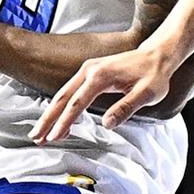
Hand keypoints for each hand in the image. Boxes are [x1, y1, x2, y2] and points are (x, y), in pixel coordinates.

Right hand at [30, 38, 184, 143]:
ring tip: (41, 134)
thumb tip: (107, 124)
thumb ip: (126, 108)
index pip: (77, 103)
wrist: (156, 56)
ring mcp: (87, 70)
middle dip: (47, 119)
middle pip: (61, 98)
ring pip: (62, 95)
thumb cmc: (153, 75)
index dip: (64, 122)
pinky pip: (71, 92)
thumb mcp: (146, 94)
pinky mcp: (90, 73)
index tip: (54, 137)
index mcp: (100, 76)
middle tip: (36, 137)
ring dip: (51, 115)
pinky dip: (61, 108)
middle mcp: (89, 70)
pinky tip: (59, 123)